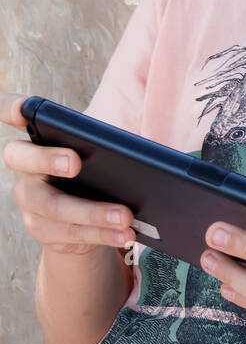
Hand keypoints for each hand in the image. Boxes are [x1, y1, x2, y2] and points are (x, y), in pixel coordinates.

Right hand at [0, 92, 134, 256]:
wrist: (80, 221)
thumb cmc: (92, 172)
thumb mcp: (95, 152)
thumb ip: (100, 144)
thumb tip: (135, 152)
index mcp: (37, 137)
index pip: (11, 113)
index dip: (12, 109)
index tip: (24, 109)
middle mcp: (25, 168)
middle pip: (22, 159)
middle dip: (48, 160)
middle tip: (76, 163)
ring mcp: (30, 201)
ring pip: (54, 206)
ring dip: (93, 212)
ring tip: (125, 216)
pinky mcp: (42, 230)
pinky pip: (70, 234)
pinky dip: (101, 234)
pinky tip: (123, 234)